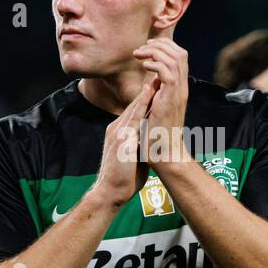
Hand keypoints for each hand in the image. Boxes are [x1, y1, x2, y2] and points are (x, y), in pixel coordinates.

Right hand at [91, 82, 153, 206]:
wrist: (109, 193)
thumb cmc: (123, 180)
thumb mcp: (132, 158)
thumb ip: (139, 145)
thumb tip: (150, 142)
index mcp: (119, 133)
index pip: (134, 112)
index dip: (146, 99)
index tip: (158, 87)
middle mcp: (116, 129)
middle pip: (133, 106)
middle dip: (147, 91)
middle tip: (158, 74)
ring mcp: (117, 133)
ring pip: (134, 109)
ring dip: (146, 93)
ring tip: (157, 78)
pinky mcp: (120, 139)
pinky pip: (134, 119)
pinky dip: (143, 105)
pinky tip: (151, 95)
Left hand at [132, 38, 188, 163]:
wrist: (164, 154)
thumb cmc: (158, 135)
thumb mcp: (158, 108)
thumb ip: (157, 94)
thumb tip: (151, 82)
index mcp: (178, 88)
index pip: (179, 56)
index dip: (164, 46)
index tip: (146, 49)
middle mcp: (181, 88)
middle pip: (180, 52)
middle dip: (160, 44)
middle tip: (141, 49)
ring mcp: (177, 93)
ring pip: (174, 58)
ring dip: (155, 51)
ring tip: (139, 55)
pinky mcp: (169, 99)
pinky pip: (167, 73)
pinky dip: (155, 65)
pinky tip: (144, 67)